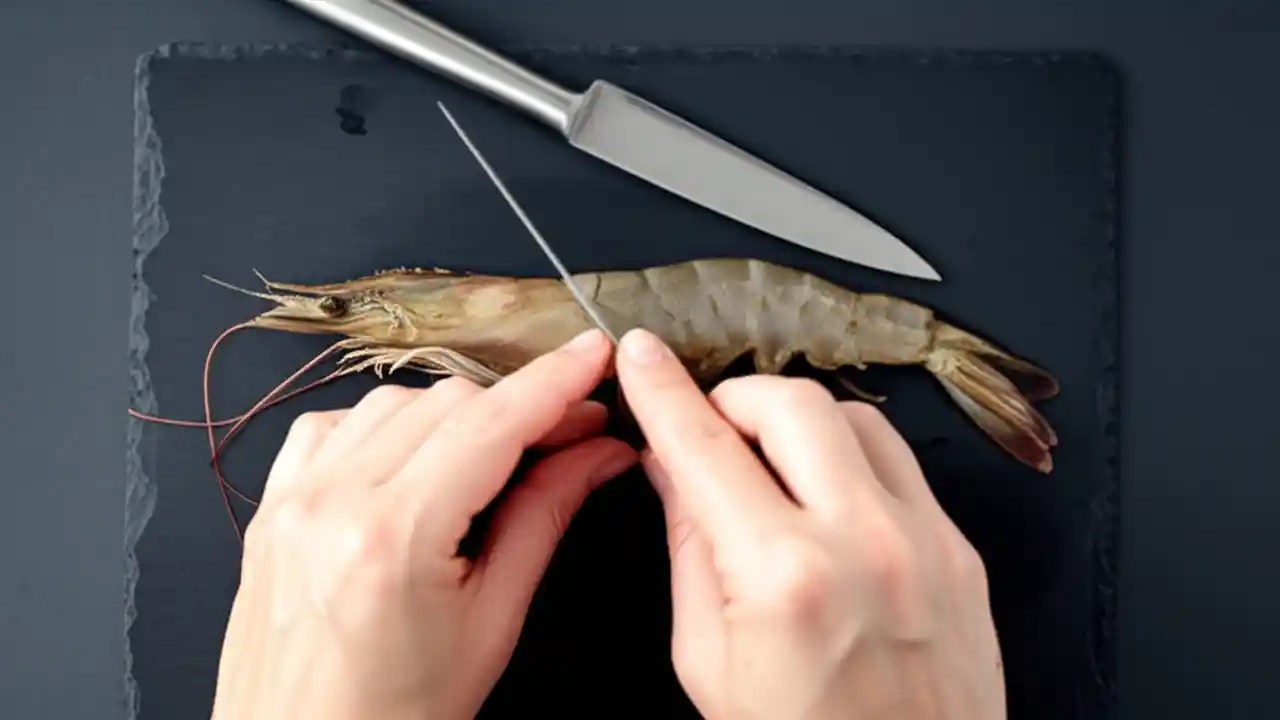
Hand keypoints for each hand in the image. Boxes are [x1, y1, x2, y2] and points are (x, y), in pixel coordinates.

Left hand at [210, 328, 636, 719]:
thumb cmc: (396, 719)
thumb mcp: (492, 623)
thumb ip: (544, 518)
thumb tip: (597, 453)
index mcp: (392, 538)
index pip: (492, 424)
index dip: (554, 382)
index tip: (595, 355)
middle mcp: (331, 503)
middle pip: (448, 402)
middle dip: (518, 408)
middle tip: (571, 437)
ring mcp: (291, 501)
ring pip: (393, 403)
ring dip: (455, 416)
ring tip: (496, 462)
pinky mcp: (271, 508)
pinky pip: (332, 427)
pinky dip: (385, 428)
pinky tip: (416, 462)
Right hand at [615, 328, 1005, 719]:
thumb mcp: (707, 660)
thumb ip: (688, 547)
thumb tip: (671, 465)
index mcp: (784, 578)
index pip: (704, 447)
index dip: (662, 390)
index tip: (641, 356)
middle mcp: (864, 543)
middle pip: (791, 401)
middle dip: (735, 400)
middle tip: (711, 435)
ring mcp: (925, 541)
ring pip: (854, 416)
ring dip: (798, 425)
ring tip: (771, 471)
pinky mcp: (959, 549)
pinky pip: (899, 464)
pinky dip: (849, 463)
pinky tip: (826, 502)